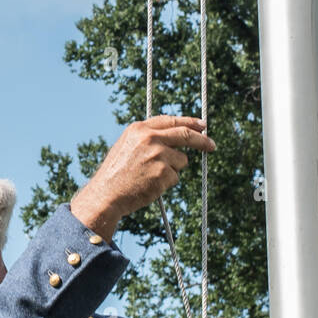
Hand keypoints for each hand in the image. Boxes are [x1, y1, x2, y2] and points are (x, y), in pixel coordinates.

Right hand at [71, 115, 213, 238]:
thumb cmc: (115, 175)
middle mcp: (150, 138)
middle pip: (185, 135)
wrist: (106, 195)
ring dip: (172, 170)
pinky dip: (165, 184)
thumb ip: (147, 138)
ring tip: (150, 178)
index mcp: (139, 129)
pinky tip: (149, 186)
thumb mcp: (126, 147)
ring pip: (181, 161)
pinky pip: (174, 178)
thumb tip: (174, 137)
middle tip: (211, 146)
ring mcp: (157, 155)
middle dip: (202, 140)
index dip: (189, 122)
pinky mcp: (162, 173)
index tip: (202, 126)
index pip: (171, 121)